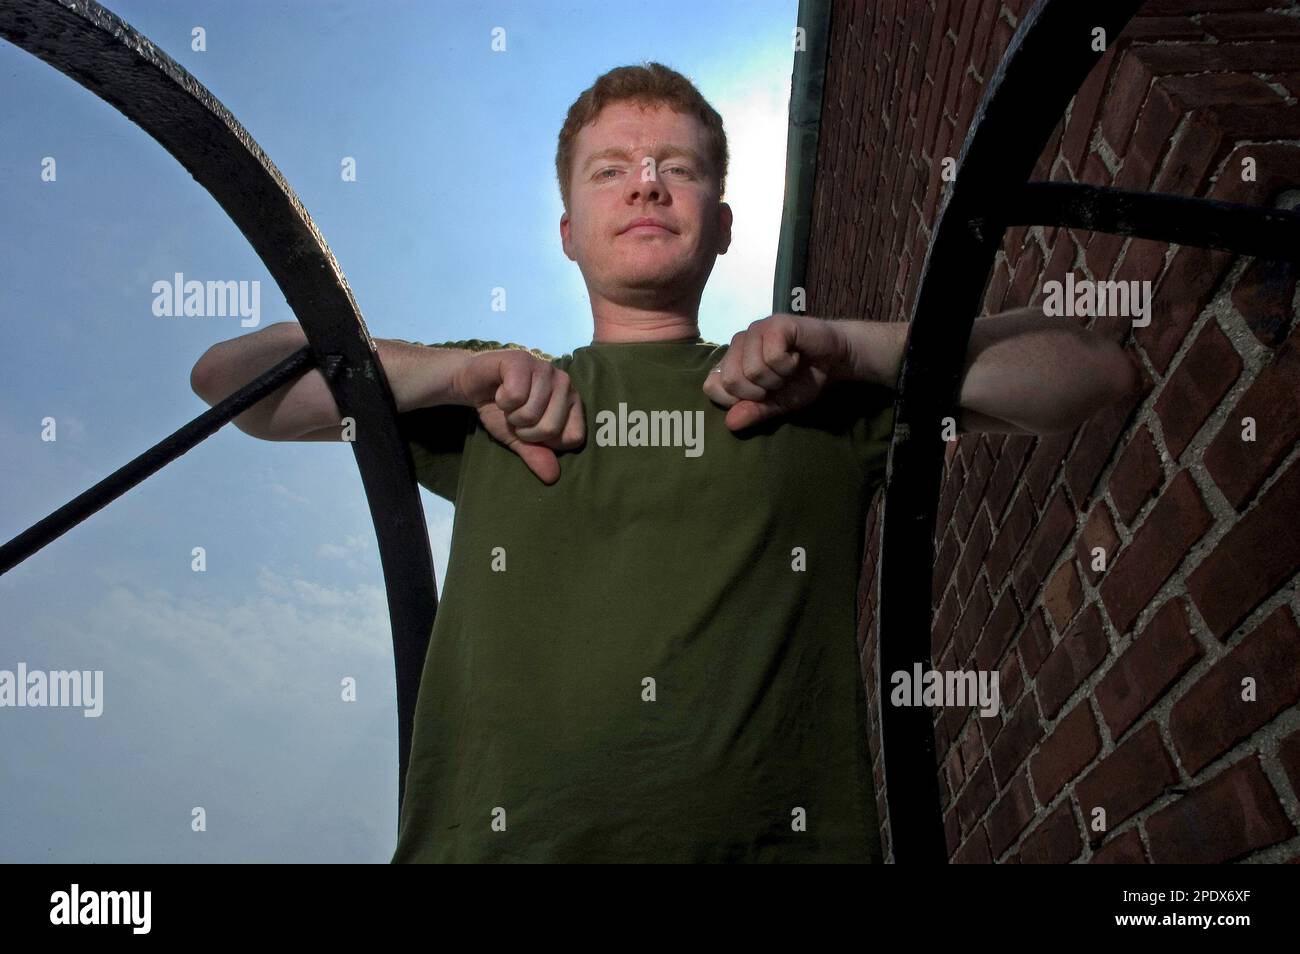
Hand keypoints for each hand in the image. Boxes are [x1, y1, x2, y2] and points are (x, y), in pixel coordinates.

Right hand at [453, 350, 585, 483]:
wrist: (475, 385)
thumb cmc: (503, 410)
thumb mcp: (519, 439)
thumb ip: (537, 455)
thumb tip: (552, 477)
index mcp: (573, 403)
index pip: (572, 438)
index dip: (545, 442)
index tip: (531, 430)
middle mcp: (565, 383)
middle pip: (551, 428)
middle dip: (524, 430)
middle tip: (515, 416)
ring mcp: (546, 369)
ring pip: (531, 413)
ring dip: (511, 415)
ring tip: (508, 403)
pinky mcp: (523, 360)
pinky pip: (515, 396)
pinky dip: (501, 400)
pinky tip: (501, 390)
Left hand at [702, 314, 850, 429]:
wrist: (835, 359)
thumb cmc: (803, 380)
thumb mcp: (777, 405)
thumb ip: (754, 412)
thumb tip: (730, 423)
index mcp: (731, 361)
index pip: (712, 386)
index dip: (738, 400)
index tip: (761, 395)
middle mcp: (738, 343)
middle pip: (731, 380)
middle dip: (760, 392)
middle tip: (778, 382)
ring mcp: (755, 330)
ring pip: (752, 369)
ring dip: (777, 378)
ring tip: (788, 368)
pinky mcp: (775, 323)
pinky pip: (773, 356)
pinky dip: (788, 365)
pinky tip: (796, 356)